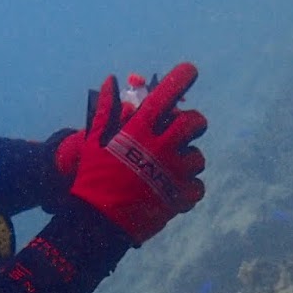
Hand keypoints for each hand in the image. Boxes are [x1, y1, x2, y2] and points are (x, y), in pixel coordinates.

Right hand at [68, 62, 205, 243]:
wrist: (97, 221)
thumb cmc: (93, 176)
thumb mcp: (95, 139)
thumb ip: (106, 109)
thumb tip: (111, 81)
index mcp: (140, 131)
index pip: (166, 96)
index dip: (181, 78)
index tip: (190, 71)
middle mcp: (161, 147)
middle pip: (194, 124)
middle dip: (195, 123)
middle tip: (186, 129)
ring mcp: (173, 173)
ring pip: (198, 157)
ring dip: (189, 159)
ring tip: (173, 167)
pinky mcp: (179, 197)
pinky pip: (198, 187)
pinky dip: (190, 187)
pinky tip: (176, 189)